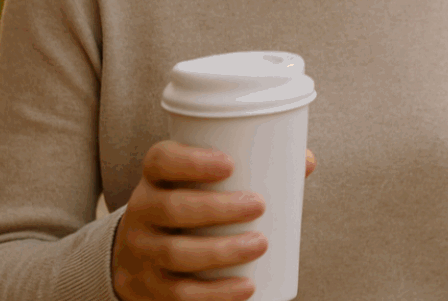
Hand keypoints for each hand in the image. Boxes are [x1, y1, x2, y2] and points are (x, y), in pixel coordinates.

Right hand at [112, 142, 317, 300]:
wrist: (141, 253)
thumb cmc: (190, 205)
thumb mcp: (203, 183)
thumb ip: (253, 167)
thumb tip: (306, 162)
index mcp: (156, 177)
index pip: (161, 160)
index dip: (190, 161)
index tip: (229, 164)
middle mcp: (143, 211)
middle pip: (172, 208)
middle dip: (216, 209)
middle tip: (258, 206)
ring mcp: (144, 251)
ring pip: (176, 253)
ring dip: (221, 251)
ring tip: (260, 243)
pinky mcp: (151, 286)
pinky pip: (179, 293)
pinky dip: (214, 293)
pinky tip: (245, 286)